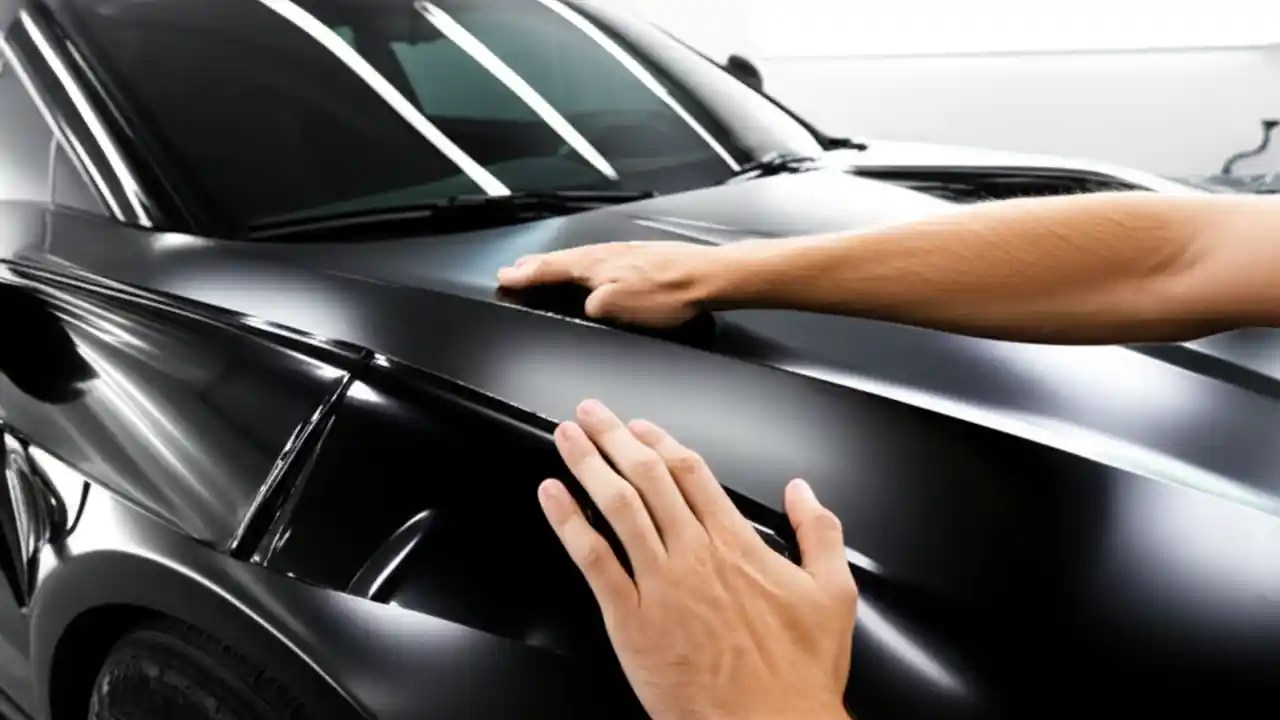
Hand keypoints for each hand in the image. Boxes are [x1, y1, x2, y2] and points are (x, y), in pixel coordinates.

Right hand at [497, 242, 720, 327]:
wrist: (707, 277)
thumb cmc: (668, 293)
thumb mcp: (619, 309)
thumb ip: (594, 307)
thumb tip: (586, 307)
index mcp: (595, 266)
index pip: (550, 270)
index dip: (526, 276)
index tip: (506, 277)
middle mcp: (606, 254)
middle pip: (562, 260)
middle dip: (535, 265)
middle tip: (514, 268)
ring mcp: (624, 253)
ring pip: (580, 257)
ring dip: (557, 262)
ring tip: (543, 265)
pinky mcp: (642, 257)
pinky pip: (600, 258)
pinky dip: (583, 262)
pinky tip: (589, 266)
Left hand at [537, 399, 856, 719]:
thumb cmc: (797, 675)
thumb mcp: (834, 594)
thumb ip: (820, 531)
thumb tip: (803, 492)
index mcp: (736, 544)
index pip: (690, 472)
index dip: (659, 440)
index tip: (640, 425)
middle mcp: (694, 554)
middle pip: (648, 477)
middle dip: (615, 437)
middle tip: (590, 412)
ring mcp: (660, 584)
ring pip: (618, 506)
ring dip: (588, 464)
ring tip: (567, 436)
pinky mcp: (630, 620)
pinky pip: (593, 560)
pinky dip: (569, 522)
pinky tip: (553, 496)